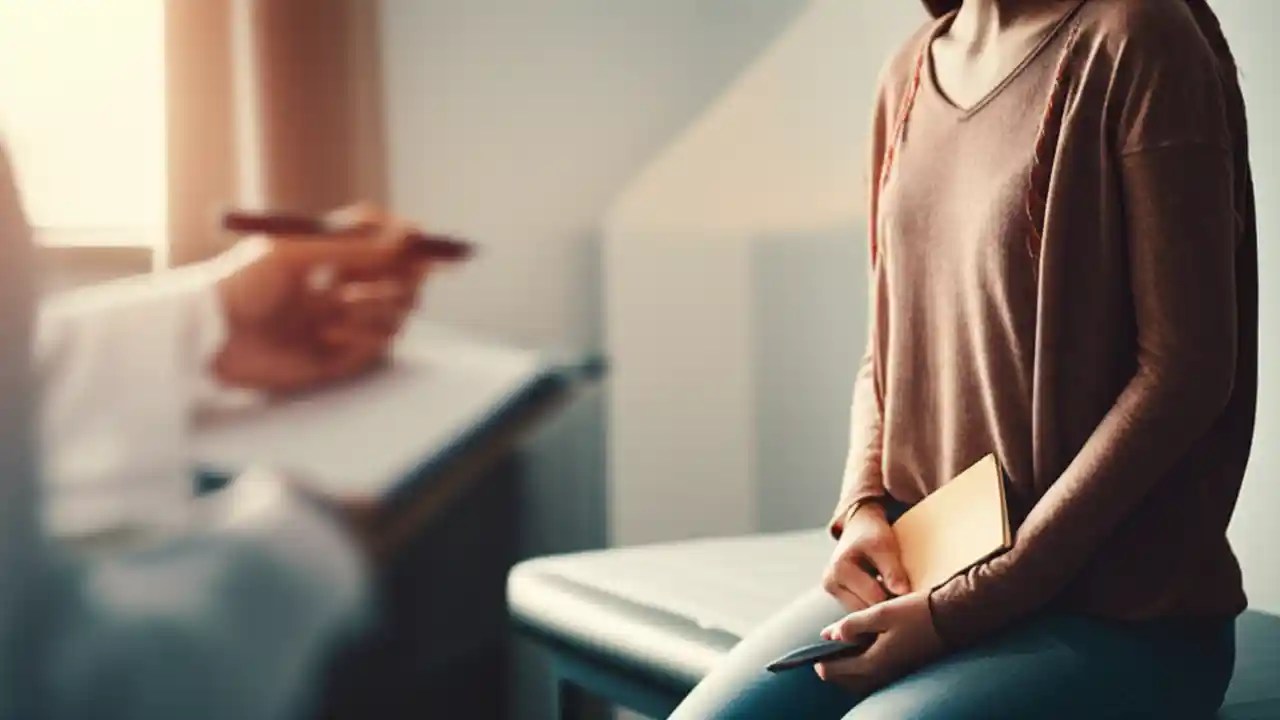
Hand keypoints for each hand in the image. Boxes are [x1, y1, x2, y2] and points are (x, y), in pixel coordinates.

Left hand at [213, 203, 431, 394]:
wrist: (209, 339)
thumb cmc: (240, 285)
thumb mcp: (294, 253)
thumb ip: (350, 247)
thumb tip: (403, 238)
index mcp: (330, 254)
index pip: (383, 239)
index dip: (404, 238)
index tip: (416, 239)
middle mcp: (343, 286)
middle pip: (403, 278)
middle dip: (404, 277)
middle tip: (395, 277)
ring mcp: (345, 321)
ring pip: (397, 313)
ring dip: (380, 305)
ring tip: (344, 304)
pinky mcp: (340, 357)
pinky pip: (377, 345)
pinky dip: (361, 335)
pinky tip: (327, 332)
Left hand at [814, 592, 943, 693]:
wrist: (952, 618)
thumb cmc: (916, 613)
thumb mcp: (880, 613)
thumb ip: (852, 624)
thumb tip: (827, 634)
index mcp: (875, 662)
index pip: (837, 671)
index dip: (822, 664)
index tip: (815, 657)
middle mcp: (884, 674)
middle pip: (848, 682)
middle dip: (834, 672)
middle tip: (824, 659)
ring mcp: (895, 674)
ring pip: (863, 682)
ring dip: (849, 673)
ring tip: (842, 657)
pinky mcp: (904, 670)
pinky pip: (876, 678)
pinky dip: (863, 672)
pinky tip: (864, 656)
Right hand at [822, 501, 910, 609]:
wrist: (859, 527)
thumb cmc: (873, 534)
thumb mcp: (885, 546)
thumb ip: (892, 570)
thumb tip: (901, 593)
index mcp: (840, 569)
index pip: (874, 598)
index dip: (896, 601)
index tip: (915, 602)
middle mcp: (831, 583)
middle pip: (865, 610)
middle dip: (887, 608)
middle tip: (909, 606)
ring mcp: (833, 591)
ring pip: (862, 613)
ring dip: (879, 609)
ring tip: (897, 601)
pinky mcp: (838, 596)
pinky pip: (859, 609)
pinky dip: (873, 606)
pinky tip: (886, 599)